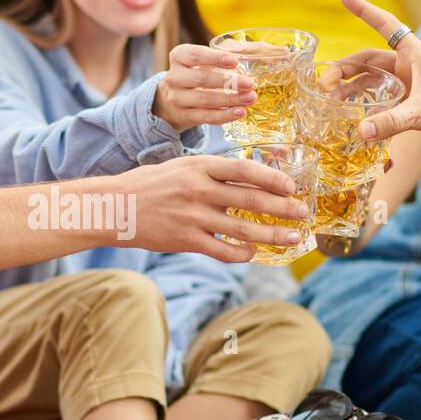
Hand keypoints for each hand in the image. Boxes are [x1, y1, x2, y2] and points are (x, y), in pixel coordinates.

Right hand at [117, 155, 311, 262]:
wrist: (117, 206)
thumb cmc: (151, 184)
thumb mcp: (182, 166)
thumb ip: (213, 171)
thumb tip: (249, 177)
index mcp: (200, 167)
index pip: (245, 170)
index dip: (273, 179)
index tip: (291, 187)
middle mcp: (200, 190)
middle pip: (252, 200)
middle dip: (283, 208)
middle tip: (303, 213)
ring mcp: (193, 216)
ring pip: (243, 229)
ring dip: (273, 234)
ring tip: (293, 237)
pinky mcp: (186, 240)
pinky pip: (223, 250)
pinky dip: (242, 253)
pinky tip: (253, 253)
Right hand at [152, 43, 255, 131]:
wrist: (175, 99)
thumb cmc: (196, 73)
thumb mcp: (202, 60)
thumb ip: (220, 57)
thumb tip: (249, 55)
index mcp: (179, 56)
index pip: (195, 55)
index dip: (215, 58)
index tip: (235, 61)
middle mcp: (174, 77)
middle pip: (201, 79)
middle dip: (228, 81)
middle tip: (250, 83)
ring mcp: (177, 98)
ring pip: (205, 100)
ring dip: (230, 99)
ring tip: (250, 98)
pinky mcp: (185, 116)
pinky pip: (206, 117)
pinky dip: (225, 115)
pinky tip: (239, 112)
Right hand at [337, 0, 420, 153]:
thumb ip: (392, 121)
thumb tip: (360, 131)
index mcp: (415, 55)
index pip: (385, 25)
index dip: (363, 10)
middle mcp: (410, 67)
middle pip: (368, 60)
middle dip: (344, 68)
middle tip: (323, 85)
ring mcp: (411, 86)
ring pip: (372, 82)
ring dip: (351, 90)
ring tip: (331, 103)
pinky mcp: (413, 105)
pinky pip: (381, 102)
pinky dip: (365, 108)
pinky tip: (354, 121)